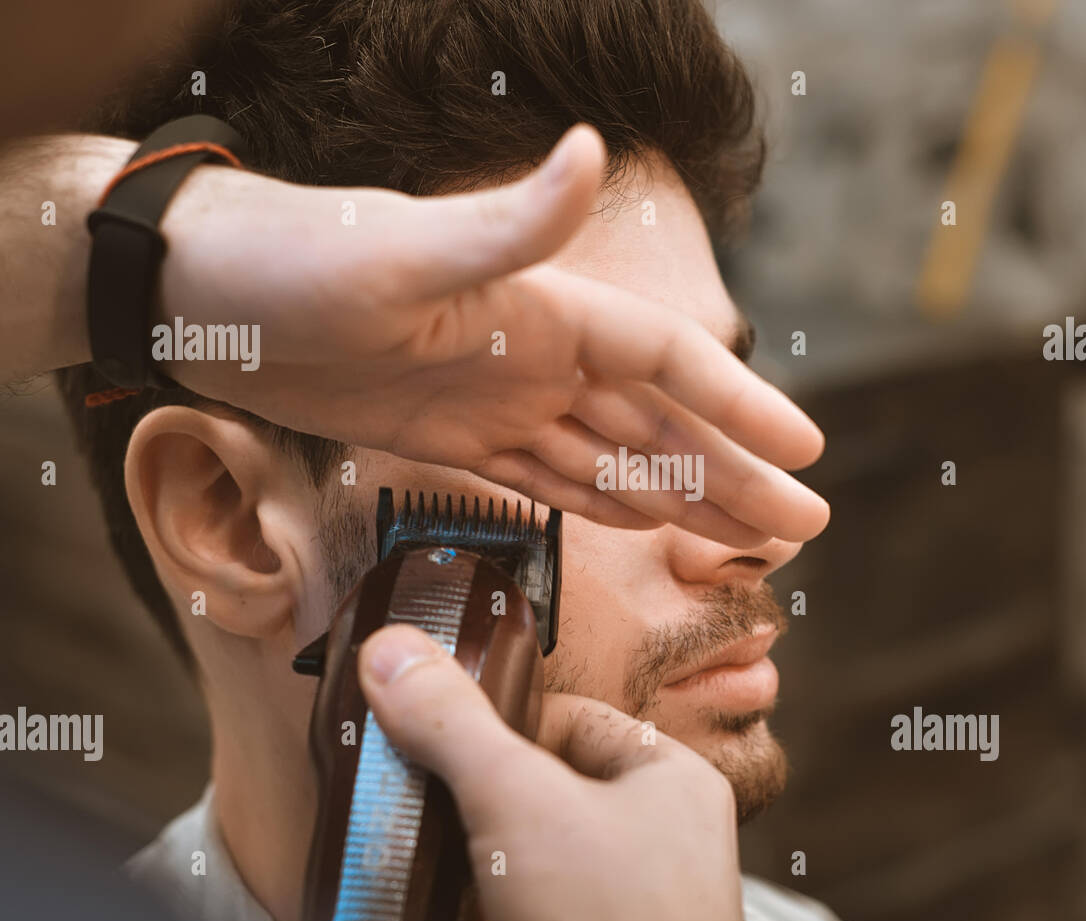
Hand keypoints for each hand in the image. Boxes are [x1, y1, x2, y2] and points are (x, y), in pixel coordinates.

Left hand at [156, 125, 826, 546]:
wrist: (213, 298)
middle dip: (735, 474)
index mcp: (545, 312)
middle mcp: (539, 358)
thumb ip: (509, 226)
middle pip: (660, 426)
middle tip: (803, 524)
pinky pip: (551, 484)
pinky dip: (604, 510)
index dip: (740, 405)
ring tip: (749, 540)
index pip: (668, 362)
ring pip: (615, 464)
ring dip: (684, 502)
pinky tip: (647, 530)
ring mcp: (503, 402)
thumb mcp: (403, 251)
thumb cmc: (299, 261)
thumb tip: (591, 149)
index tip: (807, 448)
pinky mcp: (460, 440)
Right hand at [358, 624, 748, 920]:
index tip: (434, 731)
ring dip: (473, 862)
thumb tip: (392, 650)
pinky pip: (532, 917)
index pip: (569, 718)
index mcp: (668, 781)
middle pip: (543, 791)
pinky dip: (486, 916)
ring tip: (422, 859)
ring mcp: (632, 906)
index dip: (497, 722)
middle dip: (475, 799)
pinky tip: (449, 919)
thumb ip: (454, 725)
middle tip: (417, 802)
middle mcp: (660, 840)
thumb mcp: (519, 802)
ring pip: (531, 860)